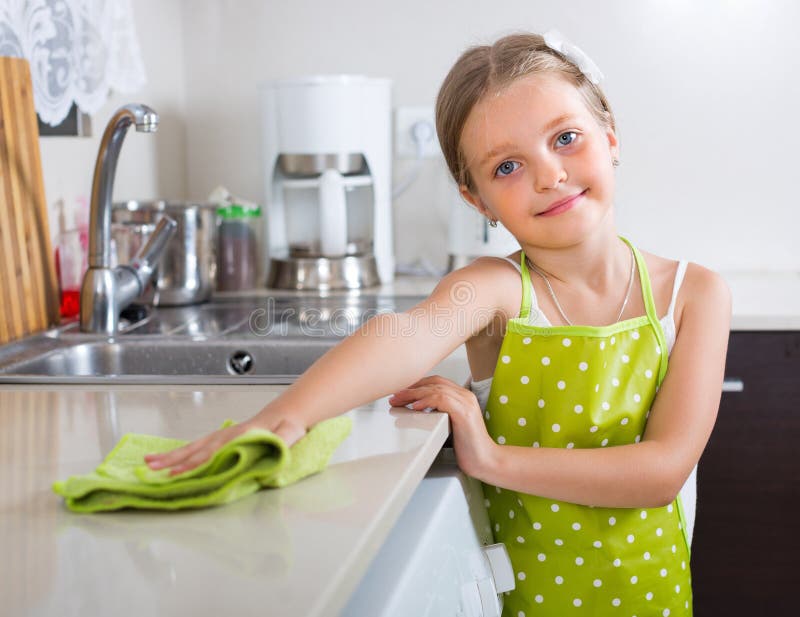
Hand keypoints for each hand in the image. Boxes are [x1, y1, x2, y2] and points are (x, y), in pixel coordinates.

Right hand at [144, 411, 306, 475]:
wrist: (288, 411)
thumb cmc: (289, 425)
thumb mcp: (291, 433)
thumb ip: (282, 442)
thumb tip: (271, 454)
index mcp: (242, 434)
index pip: (214, 452)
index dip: (195, 464)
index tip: (177, 473)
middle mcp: (228, 434)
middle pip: (196, 448)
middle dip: (173, 459)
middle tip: (152, 469)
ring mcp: (223, 435)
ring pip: (193, 446)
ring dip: (171, 455)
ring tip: (149, 463)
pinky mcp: (223, 438)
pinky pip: (198, 445)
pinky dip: (182, 451)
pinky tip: (168, 458)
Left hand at [388, 375, 497, 478]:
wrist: (486, 461)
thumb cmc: (468, 448)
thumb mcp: (450, 426)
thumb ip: (438, 414)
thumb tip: (415, 410)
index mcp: (463, 397)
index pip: (437, 382)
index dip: (417, 385)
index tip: (400, 392)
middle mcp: (465, 396)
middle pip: (434, 382)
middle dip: (411, 387)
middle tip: (394, 396)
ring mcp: (466, 403)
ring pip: (436, 389)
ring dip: (413, 394)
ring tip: (399, 401)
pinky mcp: (464, 413)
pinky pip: (442, 399)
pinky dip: (426, 401)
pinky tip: (415, 407)